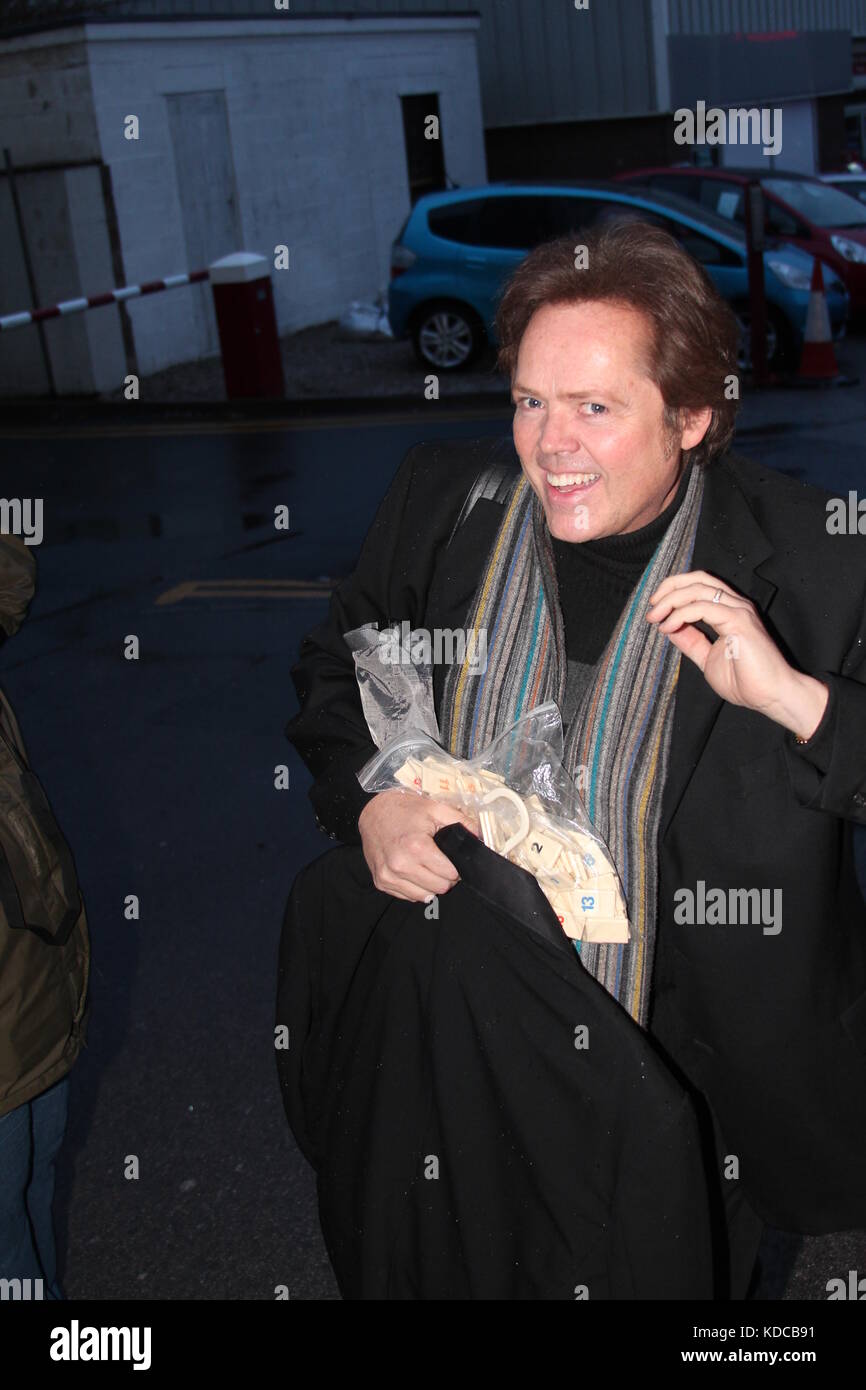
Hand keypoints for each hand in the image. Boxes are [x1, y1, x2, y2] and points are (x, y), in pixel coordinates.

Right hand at [359, 788, 477, 902]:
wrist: (373, 812)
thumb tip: (481, 838)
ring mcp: (388, 876)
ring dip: (430, 885)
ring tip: (427, 866)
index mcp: (416, 847)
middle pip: (439, 888)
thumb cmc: (405, 810)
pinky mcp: (381, 882)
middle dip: (445, 877)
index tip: (451, 859)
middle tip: (441, 862)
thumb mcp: (436, 809)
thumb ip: (462, 822)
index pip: (450, 875)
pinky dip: (415, 887)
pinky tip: (414, 871)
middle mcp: (400, 865)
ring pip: (425, 897)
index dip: (455, 868)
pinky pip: (408, 896)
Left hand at [646, 570, 828, 736]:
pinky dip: (681, 614)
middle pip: (698, 579)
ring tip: (655, 618)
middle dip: (669, 588)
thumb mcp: (707, 659)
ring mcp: (739, 610)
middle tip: (651, 607)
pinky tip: (669, 627)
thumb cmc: (747, 681)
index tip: (655, 609)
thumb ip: (691, 642)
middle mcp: (735, 605)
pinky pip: (702, 607)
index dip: (674, 590)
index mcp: (730, 610)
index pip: (699, 585)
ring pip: (698, 589)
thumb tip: (669, 628)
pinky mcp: (739, 621)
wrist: (772, 696)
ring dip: (671, 601)